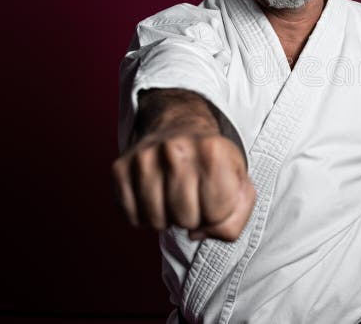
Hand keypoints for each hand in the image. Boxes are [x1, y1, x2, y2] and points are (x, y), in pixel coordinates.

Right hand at [111, 131, 254, 240]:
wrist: (181, 126)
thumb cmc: (214, 162)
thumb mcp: (240, 185)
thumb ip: (233, 220)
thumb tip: (196, 234)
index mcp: (212, 150)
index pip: (216, 214)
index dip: (218, 214)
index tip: (215, 196)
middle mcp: (176, 148)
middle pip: (186, 219)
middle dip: (194, 217)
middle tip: (194, 197)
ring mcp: (144, 156)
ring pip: (157, 222)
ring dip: (169, 219)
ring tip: (175, 197)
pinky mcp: (120, 167)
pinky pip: (132, 218)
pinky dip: (146, 217)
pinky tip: (156, 197)